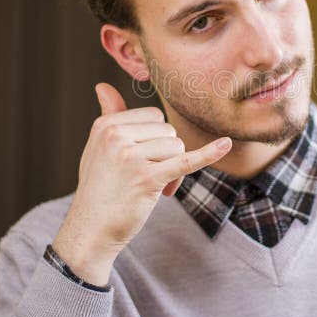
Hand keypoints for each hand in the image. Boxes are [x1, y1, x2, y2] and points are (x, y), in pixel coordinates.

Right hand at [52, 82, 231, 285]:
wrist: (91, 229)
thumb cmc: (100, 187)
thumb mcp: (98, 147)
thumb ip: (109, 115)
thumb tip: (103, 86)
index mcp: (106, 125)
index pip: (153, 116)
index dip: (156, 139)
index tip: (141, 161)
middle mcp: (116, 137)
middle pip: (168, 131)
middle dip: (167, 155)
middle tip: (148, 179)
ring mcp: (131, 157)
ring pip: (177, 147)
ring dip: (172, 169)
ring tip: (152, 187)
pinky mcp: (147, 178)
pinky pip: (185, 161)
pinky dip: (208, 153)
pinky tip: (226, 144)